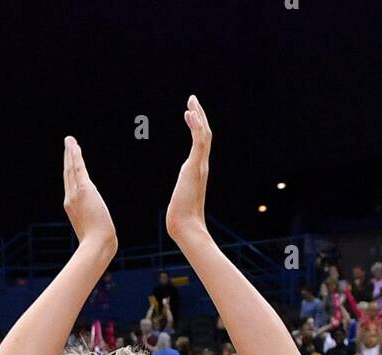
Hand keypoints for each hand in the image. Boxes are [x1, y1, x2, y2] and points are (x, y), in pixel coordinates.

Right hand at [62, 136, 116, 256]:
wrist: (97, 245)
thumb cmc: (98, 243)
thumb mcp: (93, 231)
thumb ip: (94, 224)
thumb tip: (103, 230)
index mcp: (71, 207)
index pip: (70, 185)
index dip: (69, 170)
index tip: (69, 160)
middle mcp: (70, 199)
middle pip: (68, 174)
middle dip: (68, 158)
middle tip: (68, 143)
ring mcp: (75, 194)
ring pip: (72, 169)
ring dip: (71, 153)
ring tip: (70, 140)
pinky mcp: (84, 190)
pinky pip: (78, 169)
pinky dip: (76, 157)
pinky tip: (74, 147)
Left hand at [166, 95, 210, 244]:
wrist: (186, 228)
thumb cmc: (181, 220)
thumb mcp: (179, 202)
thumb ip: (180, 197)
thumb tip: (177, 206)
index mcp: (198, 172)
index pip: (200, 144)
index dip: (196, 127)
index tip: (190, 114)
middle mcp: (202, 167)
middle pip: (204, 135)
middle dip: (199, 116)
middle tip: (192, 99)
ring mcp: (200, 167)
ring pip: (203, 135)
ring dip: (198, 116)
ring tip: (191, 101)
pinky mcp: (195, 168)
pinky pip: (198, 142)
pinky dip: (196, 127)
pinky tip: (190, 114)